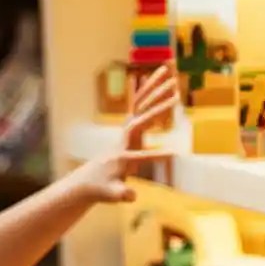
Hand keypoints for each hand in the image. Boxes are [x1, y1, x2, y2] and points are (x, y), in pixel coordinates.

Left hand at [65, 65, 178, 201]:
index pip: (139, 154)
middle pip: (140, 116)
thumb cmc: (102, 188)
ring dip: (154, 86)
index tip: (174, 155)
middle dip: (157, 104)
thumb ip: (120, 194)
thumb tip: (130, 195)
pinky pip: (139, 104)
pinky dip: (148, 90)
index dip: (154, 155)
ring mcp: (126, 129)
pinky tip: (156, 77)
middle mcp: (124, 137)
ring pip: (140, 103)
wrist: (89, 178)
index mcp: (122, 156)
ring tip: (169, 69)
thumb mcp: (111, 195)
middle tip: (175, 91)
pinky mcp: (129, 127)